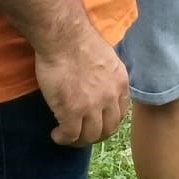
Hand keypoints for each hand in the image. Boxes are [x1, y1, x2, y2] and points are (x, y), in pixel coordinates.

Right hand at [34, 27, 129, 145]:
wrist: (65, 38)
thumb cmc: (79, 41)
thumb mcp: (107, 58)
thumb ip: (107, 75)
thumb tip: (100, 84)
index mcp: (120, 83)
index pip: (122, 112)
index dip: (109, 121)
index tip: (97, 123)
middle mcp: (111, 97)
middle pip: (109, 129)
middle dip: (96, 135)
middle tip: (82, 135)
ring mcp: (92, 106)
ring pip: (90, 136)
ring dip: (79, 140)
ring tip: (67, 136)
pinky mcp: (72, 111)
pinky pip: (71, 135)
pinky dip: (63, 138)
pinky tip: (56, 134)